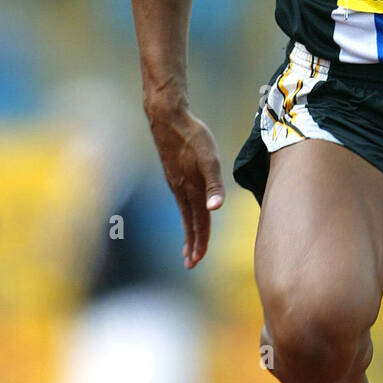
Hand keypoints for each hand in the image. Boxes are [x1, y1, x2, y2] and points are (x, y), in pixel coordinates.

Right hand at [147, 106, 224, 268]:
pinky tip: (187, 214)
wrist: (168, 119)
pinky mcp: (173, 174)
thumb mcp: (209, 159)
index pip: (199, 221)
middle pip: (190, 222)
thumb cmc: (193, 137)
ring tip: (188, 247)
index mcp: (192, 189)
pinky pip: (181, 202)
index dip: (200, 241)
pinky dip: (185, 215)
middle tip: (191, 264)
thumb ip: (214, 184)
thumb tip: (214, 209)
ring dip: (188, 231)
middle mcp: (182, 190)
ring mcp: (175, 183)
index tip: (198, 260)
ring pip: (184, 213)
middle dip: (192, 244)